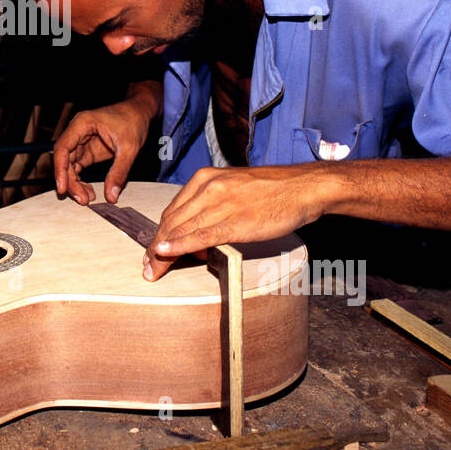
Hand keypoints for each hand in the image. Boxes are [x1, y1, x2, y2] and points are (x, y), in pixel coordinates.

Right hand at [52, 98, 151, 205]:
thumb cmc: (133, 121)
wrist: (140, 112)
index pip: (62, 148)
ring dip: (75, 183)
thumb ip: (119, 172)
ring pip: (70, 166)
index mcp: (82, 124)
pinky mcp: (88, 151)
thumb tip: (111, 196)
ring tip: (87, 199)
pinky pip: (78, 168)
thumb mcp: (129, 147)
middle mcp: (77, 132)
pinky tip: (89, 191)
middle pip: (64, 160)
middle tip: (82, 199)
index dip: (60, 170)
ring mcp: (81, 142)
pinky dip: (81, 180)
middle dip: (70, 181)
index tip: (62, 188)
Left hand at [143, 165, 325, 280]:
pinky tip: (165, 253)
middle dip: (155, 246)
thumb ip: (210, 206)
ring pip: (181, 230)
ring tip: (154, 270)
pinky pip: (200, 235)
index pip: (172, 210)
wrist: (302, 188)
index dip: (159, 233)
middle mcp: (207, 188)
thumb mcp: (232, 188)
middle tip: (147, 267)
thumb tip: (194, 233)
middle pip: (171, 221)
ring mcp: (220, 204)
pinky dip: (179, 246)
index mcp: (204, 179)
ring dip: (162, 253)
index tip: (152, 251)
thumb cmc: (271, 190)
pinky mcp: (235, 221)